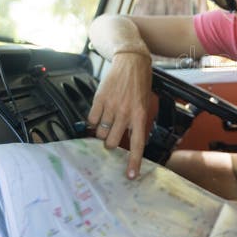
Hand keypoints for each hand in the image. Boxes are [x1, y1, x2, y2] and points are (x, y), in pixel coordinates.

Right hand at [87, 53, 152, 177]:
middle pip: (111, 142)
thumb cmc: (140, 83)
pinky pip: (92, 119)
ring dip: (101, 131)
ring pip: (100, 132)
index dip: (134, 161)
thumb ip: (138, 122)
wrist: (131, 62)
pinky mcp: (100, 99)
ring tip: (106, 121)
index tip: (130, 175)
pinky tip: (99, 114)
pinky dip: (93, 120)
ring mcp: (112, 106)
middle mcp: (126, 113)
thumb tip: (132, 139)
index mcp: (140, 115)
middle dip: (110, 142)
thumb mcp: (145, 104)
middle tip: (111, 134)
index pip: (137, 144)